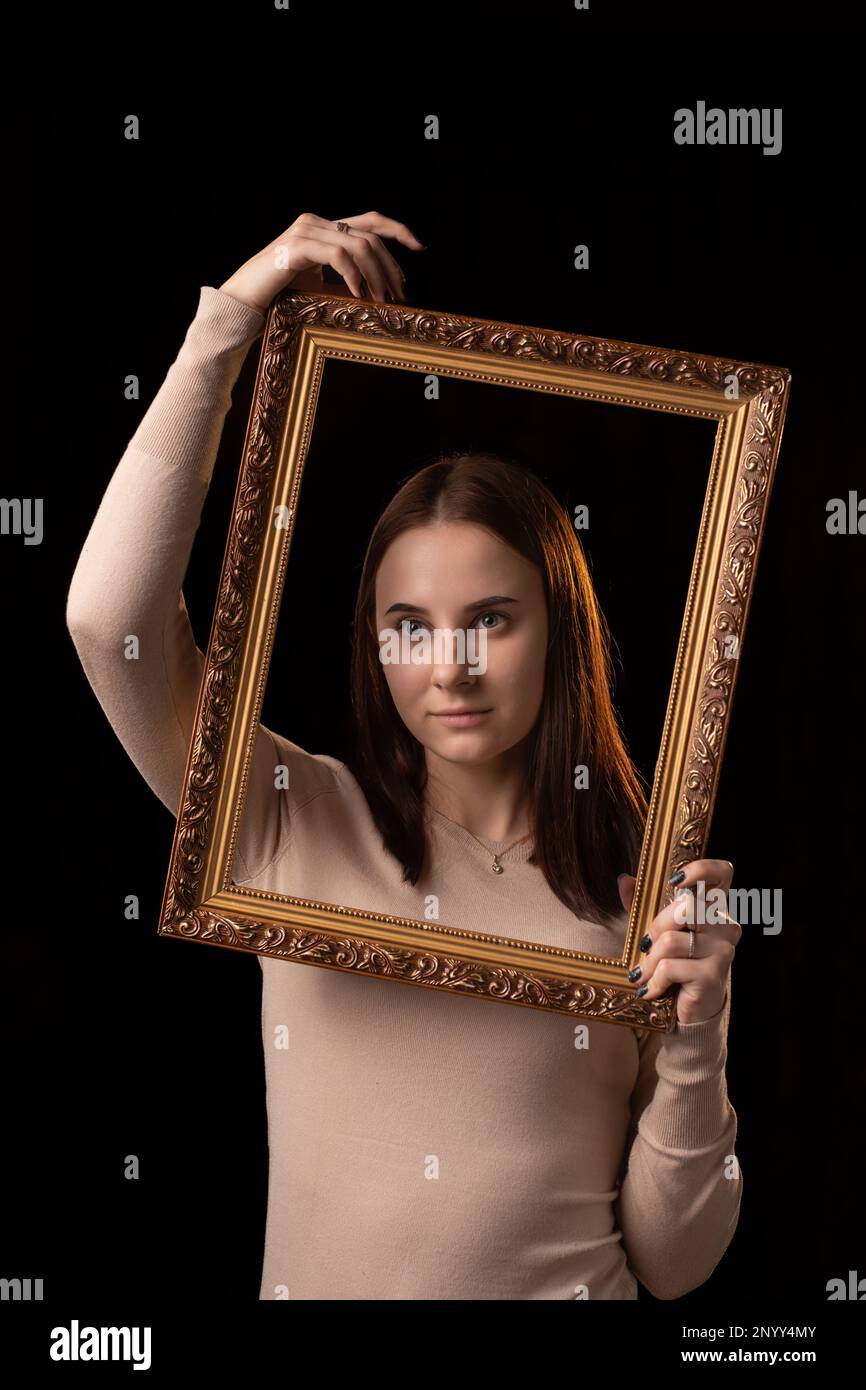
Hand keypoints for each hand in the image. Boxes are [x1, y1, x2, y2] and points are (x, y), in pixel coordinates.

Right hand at [218, 210, 424, 311]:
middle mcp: (316, 221)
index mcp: (324, 227)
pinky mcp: (297, 246)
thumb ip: (346, 278)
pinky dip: (353, 276)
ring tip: (382, 301)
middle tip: (400, 294)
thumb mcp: (320, 284)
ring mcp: (306, 230)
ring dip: (376, 275)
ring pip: (359, 244)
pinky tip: (359, 295)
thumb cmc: (280, 295)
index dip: (398, 230)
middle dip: (391, 266)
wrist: (244, 299)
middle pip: (370, 235)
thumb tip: (381, 292)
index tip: (420, 247)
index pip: (370, 220)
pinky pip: (338, 255)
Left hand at [617, 859, 741, 1024]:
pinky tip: (652, 990)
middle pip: (686, 908)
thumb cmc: (676, 965)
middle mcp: (726, 926)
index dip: (701, 869)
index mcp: (714, 909)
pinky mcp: (714, 975)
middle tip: (645, 946)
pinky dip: (654, 980)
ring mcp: (723, 950)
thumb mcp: (657, 932)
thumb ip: (642, 905)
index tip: (675, 879)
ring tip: (645, 975)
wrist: (691, 1011)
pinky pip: (670, 967)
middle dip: (656, 927)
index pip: (722, 874)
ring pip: (671, 941)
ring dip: (649, 961)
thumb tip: (624, 880)